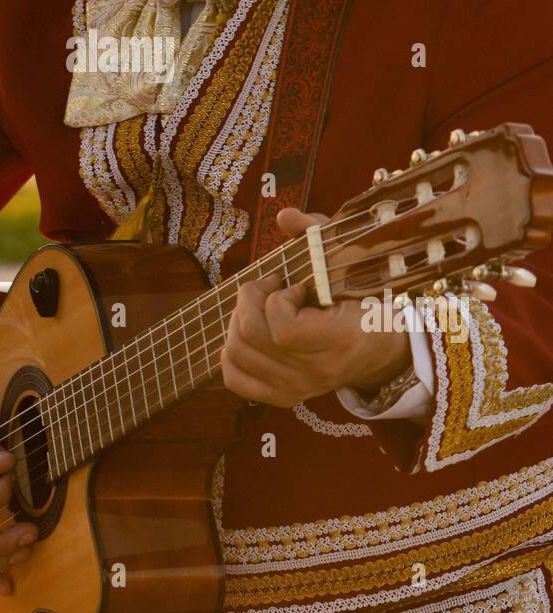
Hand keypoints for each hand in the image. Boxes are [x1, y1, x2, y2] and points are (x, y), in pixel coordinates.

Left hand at [221, 208, 410, 406]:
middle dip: (249, 299)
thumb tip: (285, 216)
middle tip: (268, 285)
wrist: (381, 349)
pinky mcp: (283, 396)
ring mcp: (298, 387)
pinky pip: (235, 379)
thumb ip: (318, 234)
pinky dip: (231, 353)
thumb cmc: (365, 298)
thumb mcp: (350, 261)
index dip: (277, 300)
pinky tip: (248, 333)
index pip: (285, 330)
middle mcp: (317, 370)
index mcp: (341, 339)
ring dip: (239, 319)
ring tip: (260, 305)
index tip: (294, 285)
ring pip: (237, 353)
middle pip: (252, 336)